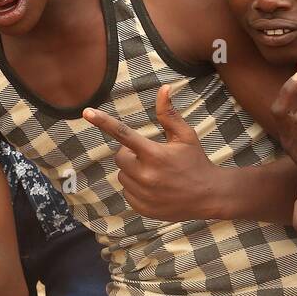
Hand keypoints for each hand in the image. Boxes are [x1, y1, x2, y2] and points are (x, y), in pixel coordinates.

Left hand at [82, 84, 221, 221]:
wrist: (209, 197)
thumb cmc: (196, 162)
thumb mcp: (186, 136)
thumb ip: (169, 114)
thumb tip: (163, 88)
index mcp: (155, 154)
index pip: (123, 134)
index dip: (104, 122)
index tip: (87, 112)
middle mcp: (146, 176)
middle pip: (120, 157)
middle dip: (130, 154)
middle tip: (149, 156)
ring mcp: (143, 194)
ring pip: (122, 176)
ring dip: (133, 171)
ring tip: (155, 173)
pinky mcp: (142, 208)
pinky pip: (127, 193)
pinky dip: (136, 188)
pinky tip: (155, 187)